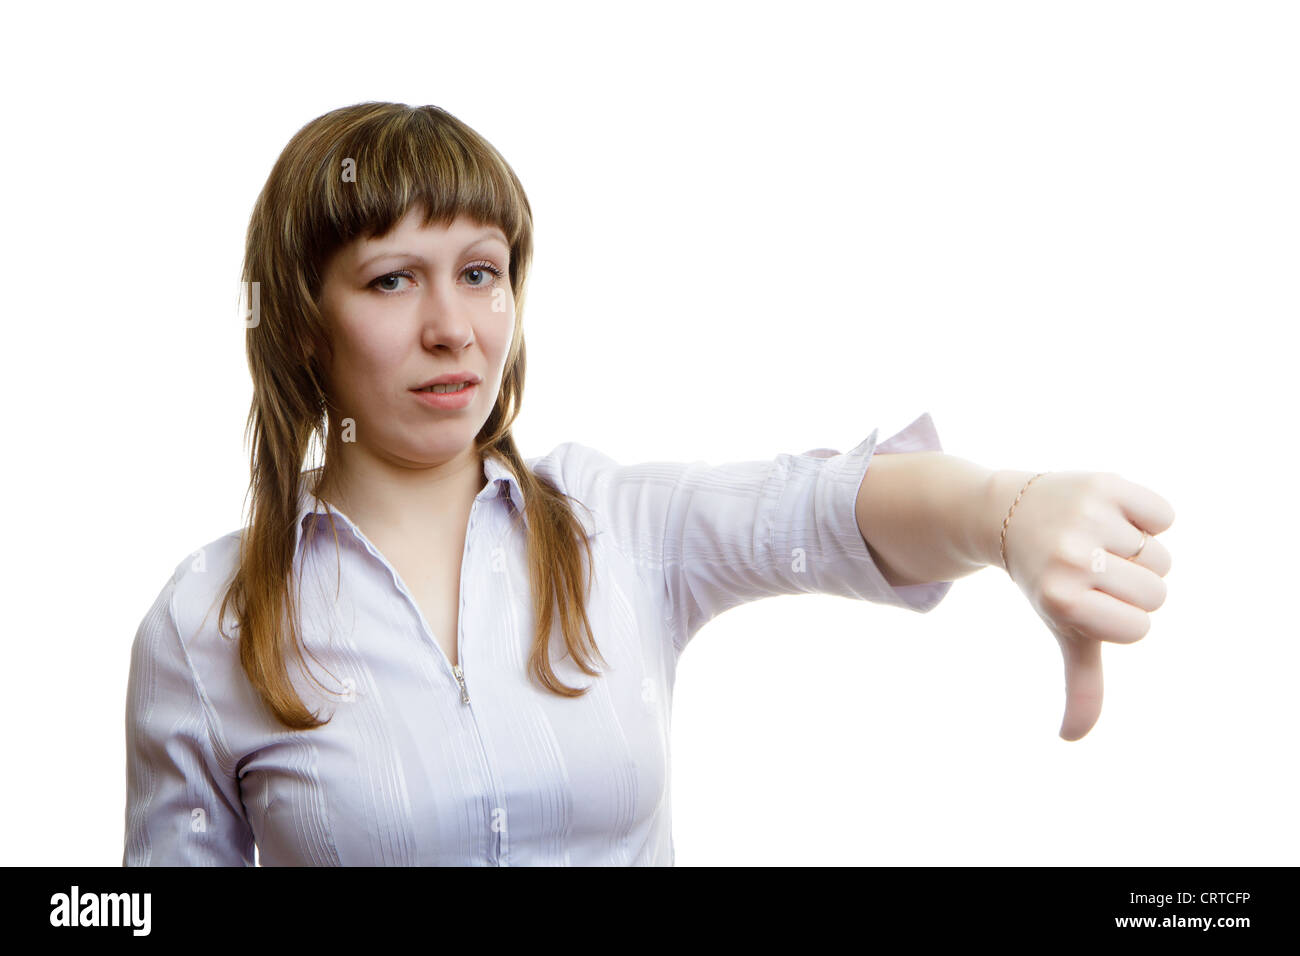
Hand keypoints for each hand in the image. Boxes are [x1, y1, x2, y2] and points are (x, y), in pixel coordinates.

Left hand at [998, 471, 1174, 740]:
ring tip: (1095, 538)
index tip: (1089, 598)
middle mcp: (1072, 560)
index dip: (1122, 615)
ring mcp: (1087, 520)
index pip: (1139, 628)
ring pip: (1161, 555)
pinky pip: (1163, 514)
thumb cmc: (1045, 578)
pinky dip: (1146, 514)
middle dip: (1133, 583)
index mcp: (1061, 600)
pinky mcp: (1104, 484)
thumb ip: (1080, 684)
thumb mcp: (1062, 628)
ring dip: (1138, 549)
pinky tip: (1107, 512)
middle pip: (1156, 592)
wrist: (1005, 512)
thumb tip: (1071, 738)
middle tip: (1092, 566)